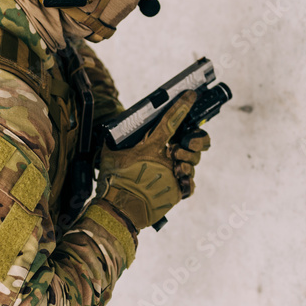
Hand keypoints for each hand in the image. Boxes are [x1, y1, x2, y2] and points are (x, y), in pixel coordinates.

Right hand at [96, 92, 209, 229]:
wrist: (119, 210)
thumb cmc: (113, 182)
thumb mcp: (110, 155)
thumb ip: (114, 140)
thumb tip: (114, 130)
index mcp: (151, 147)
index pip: (171, 121)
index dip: (182, 106)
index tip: (191, 95)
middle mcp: (167, 160)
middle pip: (193, 144)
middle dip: (195, 141)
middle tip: (181, 147)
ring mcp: (174, 177)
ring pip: (193, 163)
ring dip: (187, 162)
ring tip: (175, 166)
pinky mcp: (178, 193)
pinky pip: (191, 184)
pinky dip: (185, 181)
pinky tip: (176, 180)